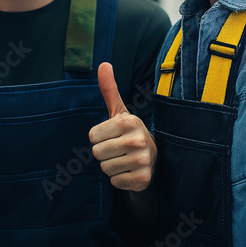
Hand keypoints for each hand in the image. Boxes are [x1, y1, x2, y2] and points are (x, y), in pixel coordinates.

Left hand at [89, 62, 155, 191]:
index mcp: (129, 121)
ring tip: (124, 159)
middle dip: (104, 153)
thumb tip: (103, 64)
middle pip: (97, 153)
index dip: (99, 137)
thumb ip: (109, 89)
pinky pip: (114, 182)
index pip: (92, 136)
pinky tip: (129, 171)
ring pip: (105, 168)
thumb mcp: (119, 111)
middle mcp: (138, 139)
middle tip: (118, 149)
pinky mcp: (142, 179)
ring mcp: (143, 160)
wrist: (153, 159)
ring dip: (111, 166)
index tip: (112, 136)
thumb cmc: (129, 132)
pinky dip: (118, 179)